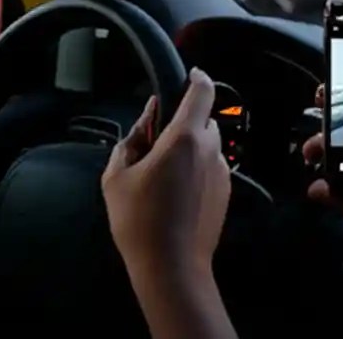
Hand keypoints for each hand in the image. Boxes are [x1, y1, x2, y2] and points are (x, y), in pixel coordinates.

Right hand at [102, 67, 230, 279]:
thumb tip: (145, 121)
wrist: (172, 267)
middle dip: (183, 123)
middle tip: (155, 142)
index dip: (197, 78)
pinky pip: (210, 168)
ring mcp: (222, 172)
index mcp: (184, 138)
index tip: (189, 75)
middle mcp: (210, 150)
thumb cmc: (139, 221)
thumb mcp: (116, 177)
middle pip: (203, 120)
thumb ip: (130, 141)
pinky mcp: (226, 192)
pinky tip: (175, 193)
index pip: (202, 91)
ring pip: (207, 146)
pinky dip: (196, 169)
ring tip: (161, 174)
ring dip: (189, 148)